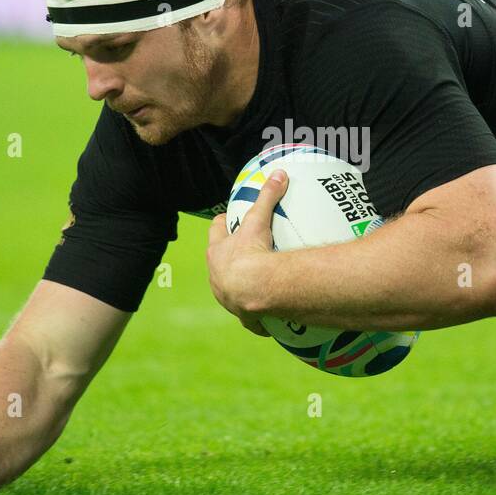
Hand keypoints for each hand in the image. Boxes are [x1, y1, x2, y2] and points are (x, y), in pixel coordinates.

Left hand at [207, 169, 288, 336]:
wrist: (254, 290)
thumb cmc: (251, 254)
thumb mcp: (259, 221)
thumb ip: (268, 196)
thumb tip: (279, 173)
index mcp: (217, 253)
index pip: (216, 233)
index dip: (223, 225)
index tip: (231, 220)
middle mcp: (217, 277)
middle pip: (220, 262)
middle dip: (230, 258)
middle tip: (247, 252)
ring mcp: (228, 298)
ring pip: (230, 290)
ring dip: (240, 287)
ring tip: (256, 285)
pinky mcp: (243, 316)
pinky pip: (249, 319)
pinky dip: (256, 318)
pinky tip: (266, 321)